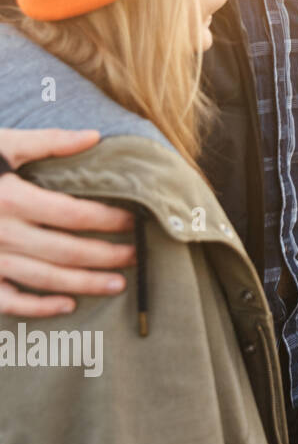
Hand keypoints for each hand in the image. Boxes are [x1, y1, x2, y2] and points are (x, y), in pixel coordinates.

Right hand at [0, 128, 135, 316]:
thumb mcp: (1, 143)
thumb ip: (47, 142)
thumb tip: (94, 136)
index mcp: (11, 197)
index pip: (74, 213)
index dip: (109, 219)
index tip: (135, 219)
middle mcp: (0, 231)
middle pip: (66, 250)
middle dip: (106, 254)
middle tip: (138, 255)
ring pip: (43, 278)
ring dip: (83, 283)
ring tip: (117, 284)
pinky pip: (6, 300)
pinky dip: (36, 307)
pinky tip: (66, 305)